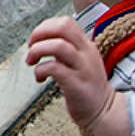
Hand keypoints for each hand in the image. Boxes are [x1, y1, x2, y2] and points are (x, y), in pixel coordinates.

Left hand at [25, 16, 130, 135]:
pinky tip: (40, 78)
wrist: (103, 112)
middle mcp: (86, 53)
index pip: (65, 22)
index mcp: (86, 45)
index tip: (36, 40)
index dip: (45, 27)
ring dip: (37, 51)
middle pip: (63, 27)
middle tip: (31, 47)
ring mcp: (83, 67)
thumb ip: (64, 49)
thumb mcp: (79, 61)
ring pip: (58, 45)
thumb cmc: (85, 87)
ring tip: (32, 62)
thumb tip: (41, 40)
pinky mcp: (76, 84)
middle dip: (40, 33)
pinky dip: (40, 70)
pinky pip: (54, 68)